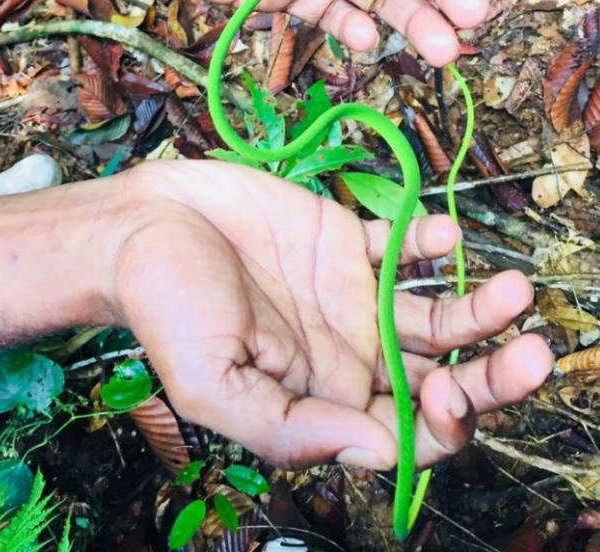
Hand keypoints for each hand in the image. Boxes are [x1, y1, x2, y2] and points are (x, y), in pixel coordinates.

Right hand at [113, 160, 551, 469]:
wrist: (142, 225)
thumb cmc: (164, 308)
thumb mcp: (212, 386)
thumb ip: (288, 428)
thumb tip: (372, 451)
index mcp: (324, 399)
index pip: (408, 431)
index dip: (445, 425)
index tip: (453, 394)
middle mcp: (350, 352)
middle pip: (440, 375)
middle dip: (492, 373)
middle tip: (534, 351)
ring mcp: (352, 294)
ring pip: (435, 314)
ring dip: (479, 308)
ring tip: (514, 289)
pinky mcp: (345, 239)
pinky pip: (403, 246)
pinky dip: (431, 243)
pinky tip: (446, 238)